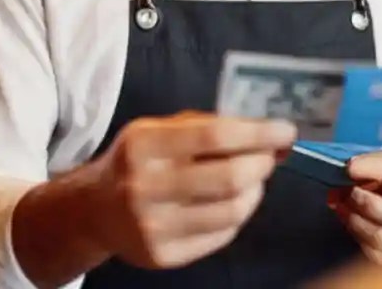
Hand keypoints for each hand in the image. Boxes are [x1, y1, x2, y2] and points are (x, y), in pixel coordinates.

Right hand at [90, 112, 295, 269]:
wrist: (96, 210)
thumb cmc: (138, 161)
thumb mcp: (158, 129)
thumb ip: (206, 125)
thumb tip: (267, 132)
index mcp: (143, 144)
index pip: (215, 136)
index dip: (259, 133)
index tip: (285, 131)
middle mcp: (144, 186)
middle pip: (229, 177)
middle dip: (262, 163)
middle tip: (270, 156)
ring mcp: (153, 226)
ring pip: (232, 210)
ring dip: (255, 191)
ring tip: (252, 179)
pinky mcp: (163, 256)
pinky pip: (222, 235)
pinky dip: (238, 215)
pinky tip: (232, 202)